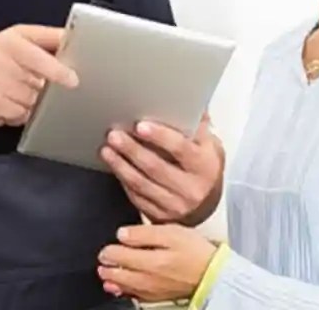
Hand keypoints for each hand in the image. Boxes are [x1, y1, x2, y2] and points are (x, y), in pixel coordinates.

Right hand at [0, 24, 78, 128]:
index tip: (75, 76)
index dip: (64, 61)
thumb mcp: (6, 47)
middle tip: (37, 86)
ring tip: (13, 95)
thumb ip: (39, 48)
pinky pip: (22, 113)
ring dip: (32, 102)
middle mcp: (4, 54)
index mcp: (12, 37)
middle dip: (46, 86)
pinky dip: (19, 114)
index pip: (50, 43)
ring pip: (36, 97)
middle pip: (47, 77)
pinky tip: (5, 105)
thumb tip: (73, 59)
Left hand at [97, 224, 217, 302]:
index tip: (107, 247)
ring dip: (112, 280)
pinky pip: (134, 297)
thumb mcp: (173, 232)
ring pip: (123, 287)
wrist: (213, 272)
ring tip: (105, 274)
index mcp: (150, 261)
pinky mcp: (156, 297)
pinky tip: (120, 288)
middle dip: (107, 266)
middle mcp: (147, 279)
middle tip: (103, 259)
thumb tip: (122, 234)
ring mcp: (151, 291)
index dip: (109, 250)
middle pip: (118, 274)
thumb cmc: (195, 251)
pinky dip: (124, 292)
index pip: (119, 256)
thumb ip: (145, 233)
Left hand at [102, 114, 223, 223]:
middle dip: (132, 149)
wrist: (206, 205)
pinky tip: (114, 166)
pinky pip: (136, 197)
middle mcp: (191, 188)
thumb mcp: (211, 146)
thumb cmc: (205, 168)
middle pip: (156, 167)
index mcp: (205, 166)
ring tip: (107, 149)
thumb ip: (198, 126)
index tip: (140, 125)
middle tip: (114, 134)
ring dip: (121, 165)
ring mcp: (174, 205)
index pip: (181, 148)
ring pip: (142, 184)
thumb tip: (188, 102)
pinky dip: (123, 181)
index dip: (160, 136)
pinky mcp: (159, 216)